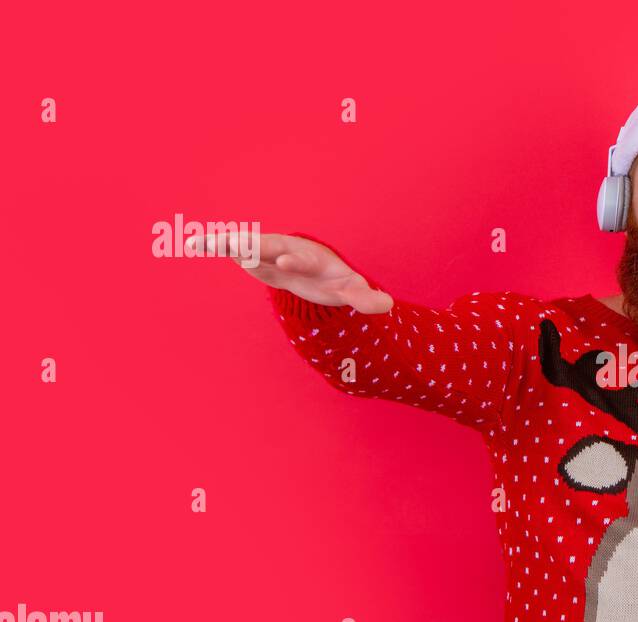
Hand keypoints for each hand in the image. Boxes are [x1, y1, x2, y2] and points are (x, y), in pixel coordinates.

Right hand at [185, 231, 393, 313]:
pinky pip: (233, 250)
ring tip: (200, 241)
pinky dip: (214, 246)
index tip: (286, 262)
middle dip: (255, 246)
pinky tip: (190, 243)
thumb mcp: (352, 290)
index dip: (296, 260)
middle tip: (237, 246)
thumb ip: (365, 298)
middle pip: (270, 247)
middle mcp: (288, 250)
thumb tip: (388, 306)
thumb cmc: (335, 280)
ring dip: (226, 242)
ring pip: (246, 245)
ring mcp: (269, 252)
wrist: (317, 268)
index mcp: (312, 258)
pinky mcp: (254, 258)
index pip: (303, 258)